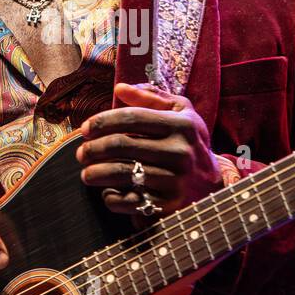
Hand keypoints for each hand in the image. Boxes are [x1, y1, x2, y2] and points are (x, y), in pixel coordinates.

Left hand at [75, 82, 222, 216]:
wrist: (213, 184)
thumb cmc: (190, 143)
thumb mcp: (181, 114)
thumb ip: (152, 97)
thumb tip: (120, 88)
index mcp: (181, 125)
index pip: (131, 117)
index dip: (102, 121)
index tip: (85, 129)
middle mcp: (180, 152)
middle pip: (121, 145)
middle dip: (93, 149)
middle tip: (81, 153)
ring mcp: (175, 180)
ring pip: (120, 173)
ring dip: (95, 173)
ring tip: (87, 173)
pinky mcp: (169, 206)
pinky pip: (129, 201)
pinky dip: (111, 197)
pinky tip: (108, 192)